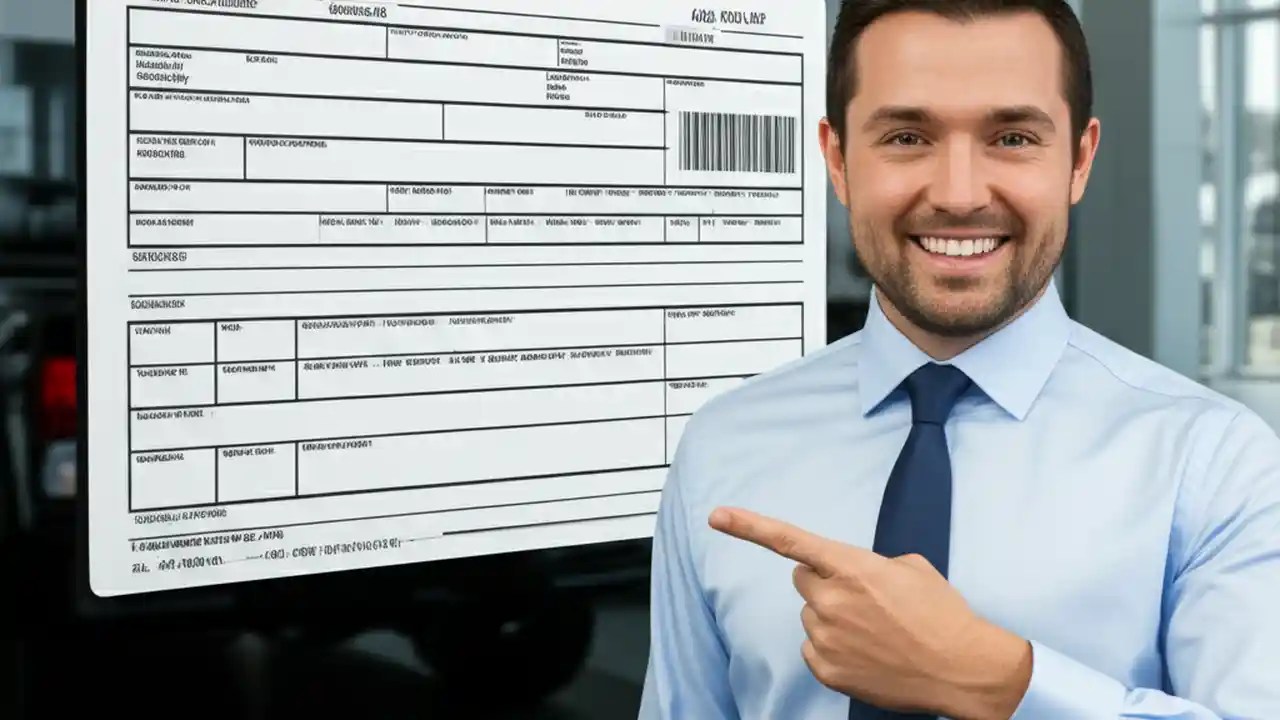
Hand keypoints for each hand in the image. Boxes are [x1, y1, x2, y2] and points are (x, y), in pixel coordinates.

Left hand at [708, 507, 1032, 719]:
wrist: (963, 668)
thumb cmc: (942, 615)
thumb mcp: (911, 569)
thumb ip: (868, 564)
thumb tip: (854, 575)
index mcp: (852, 567)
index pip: (789, 540)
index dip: (748, 526)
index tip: (716, 516)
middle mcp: (832, 599)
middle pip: (803, 580)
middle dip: (825, 582)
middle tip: (863, 598)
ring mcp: (826, 636)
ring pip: (812, 615)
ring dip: (834, 617)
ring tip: (875, 630)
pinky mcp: (826, 668)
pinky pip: (814, 647)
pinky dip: (835, 648)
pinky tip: (868, 652)